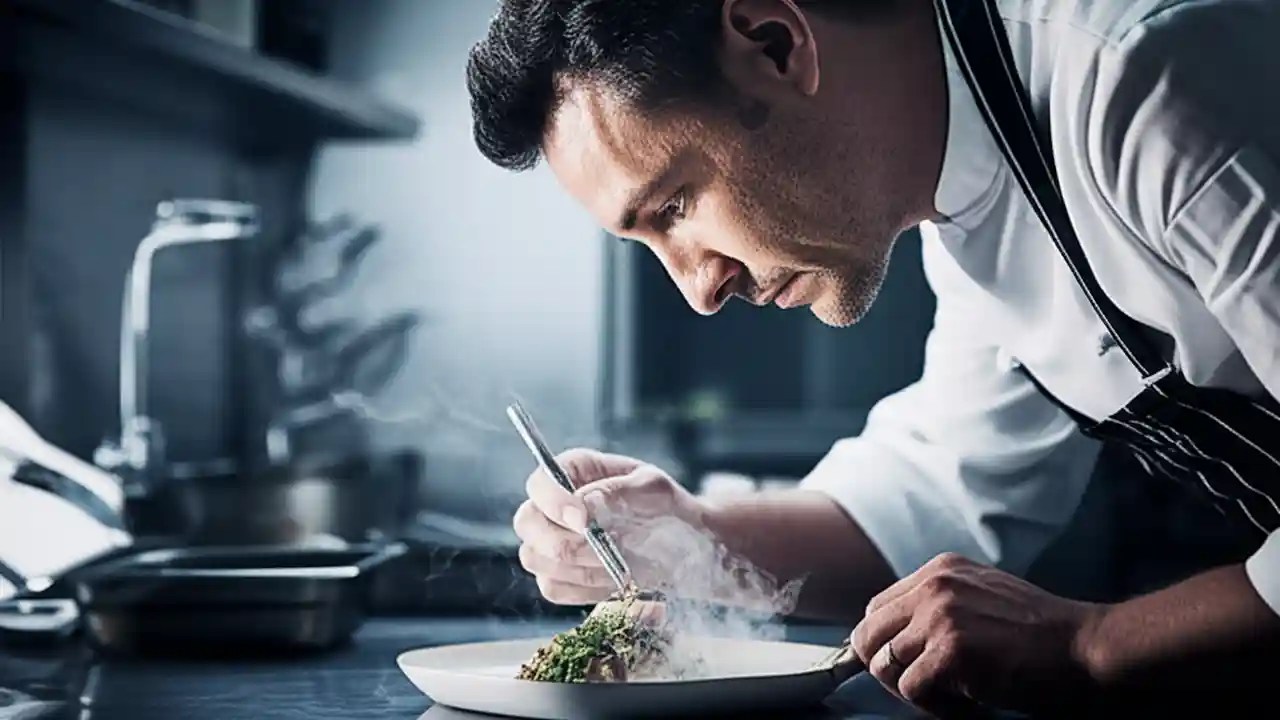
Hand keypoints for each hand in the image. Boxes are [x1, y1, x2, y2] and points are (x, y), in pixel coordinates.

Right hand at [512, 448, 708, 604]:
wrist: (684, 548)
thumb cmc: (668, 509)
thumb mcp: (655, 491)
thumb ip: (618, 492)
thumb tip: (584, 501)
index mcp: (575, 471)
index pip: (540, 482)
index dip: (553, 502)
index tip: (583, 522)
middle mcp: (555, 503)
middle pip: (526, 522)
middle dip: (562, 542)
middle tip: (601, 550)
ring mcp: (552, 540)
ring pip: (535, 558)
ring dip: (576, 568)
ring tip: (615, 565)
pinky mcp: (559, 574)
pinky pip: (551, 587)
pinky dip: (580, 589)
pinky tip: (610, 581)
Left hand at [851, 553, 1104, 717]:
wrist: (1088, 649)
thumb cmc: (1042, 634)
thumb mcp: (982, 597)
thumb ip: (939, 607)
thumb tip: (893, 639)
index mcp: (939, 570)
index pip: (877, 609)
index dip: (885, 645)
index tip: (907, 668)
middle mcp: (933, 586)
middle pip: (868, 636)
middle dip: (888, 671)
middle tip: (927, 690)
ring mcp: (940, 617)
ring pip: (885, 667)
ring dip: (917, 693)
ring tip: (957, 697)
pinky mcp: (950, 651)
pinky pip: (912, 690)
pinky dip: (937, 709)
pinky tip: (971, 704)